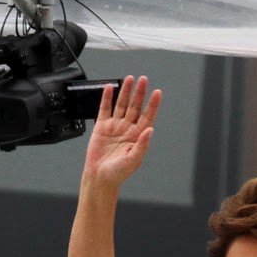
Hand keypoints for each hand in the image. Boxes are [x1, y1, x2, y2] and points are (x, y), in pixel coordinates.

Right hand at [81, 76, 160, 190]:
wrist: (100, 177)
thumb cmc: (118, 172)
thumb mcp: (133, 160)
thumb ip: (142, 144)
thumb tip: (150, 130)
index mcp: (138, 136)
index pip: (148, 116)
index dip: (153, 104)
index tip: (157, 93)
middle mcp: (128, 128)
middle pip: (135, 106)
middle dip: (139, 93)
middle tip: (143, 80)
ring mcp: (115, 126)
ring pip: (121, 104)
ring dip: (125, 91)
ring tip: (129, 79)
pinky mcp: (102, 126)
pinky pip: (105, 109)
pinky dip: (107, 98)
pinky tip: (110, 88)